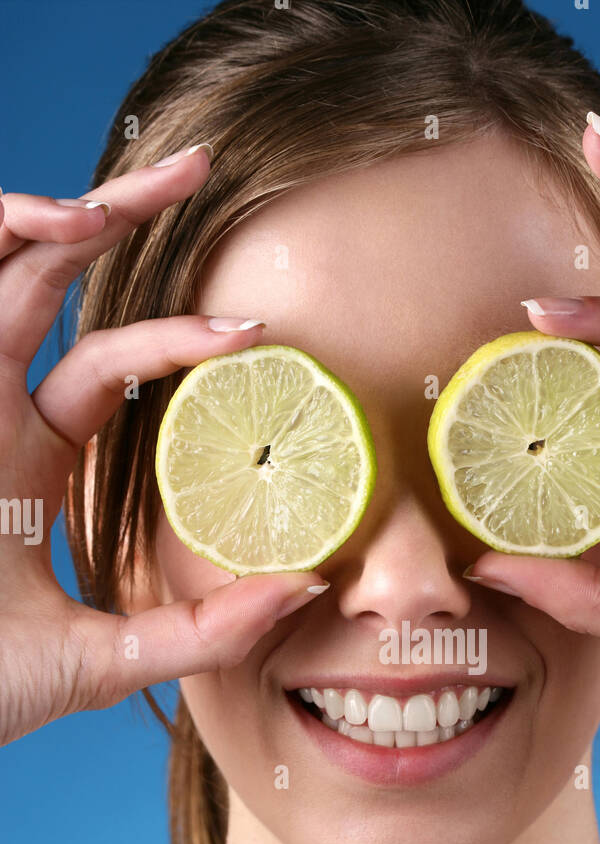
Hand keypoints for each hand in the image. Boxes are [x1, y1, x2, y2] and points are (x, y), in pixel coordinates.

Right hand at [0, 148, 323, 746]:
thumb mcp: (108, 659)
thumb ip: (200, 631)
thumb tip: (305, 591)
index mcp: (31, 459)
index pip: (107, 364)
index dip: (177, 338)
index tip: (256, 330)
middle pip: (51, 281)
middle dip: (120, 216)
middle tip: (201, 166)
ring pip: (2, 267)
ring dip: (64, 213)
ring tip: (143, 185)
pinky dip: (4, 242)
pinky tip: (63, 221)